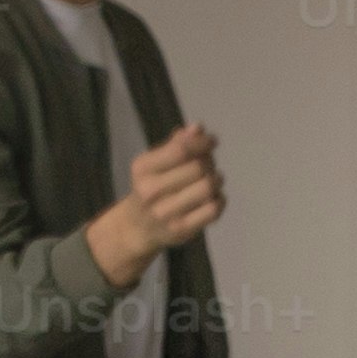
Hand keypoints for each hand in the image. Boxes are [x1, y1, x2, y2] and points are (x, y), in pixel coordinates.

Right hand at [88, 119, 224, 280]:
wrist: (137, 227)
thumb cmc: (151, 186)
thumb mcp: (154, 162)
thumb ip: (176, 143)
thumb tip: (198, 129)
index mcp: (143, 169)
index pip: (180, 150)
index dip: (202, 142)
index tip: (212, 141)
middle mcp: (151, 190)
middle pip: (197, 168)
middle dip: (209, 161)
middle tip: (208, 164)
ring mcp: (166, 213)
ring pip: (207, 187)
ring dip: (216, 179)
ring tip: (212, 179)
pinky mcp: (182, 229)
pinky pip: (213, 209)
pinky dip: (219, 199)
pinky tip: (212, 197)